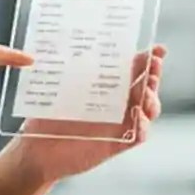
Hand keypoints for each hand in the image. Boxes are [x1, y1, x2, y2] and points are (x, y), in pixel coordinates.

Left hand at [13, 45, 165, 184]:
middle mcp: (115, 103)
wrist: (36, 151)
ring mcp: (118, 123)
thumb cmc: (44, 119)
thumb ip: (68, 71)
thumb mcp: (55, 90)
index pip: (132, 69)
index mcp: (103, 86)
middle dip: (154, 75)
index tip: (157, 49)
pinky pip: (138, 135)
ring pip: (148, 110)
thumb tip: (73, 42)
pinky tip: (138, 118)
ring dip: (152, 100)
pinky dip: (143, 126)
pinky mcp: (116, 143)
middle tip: (154, 66)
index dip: (147, 59)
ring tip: (145, 94)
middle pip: (146, 87)